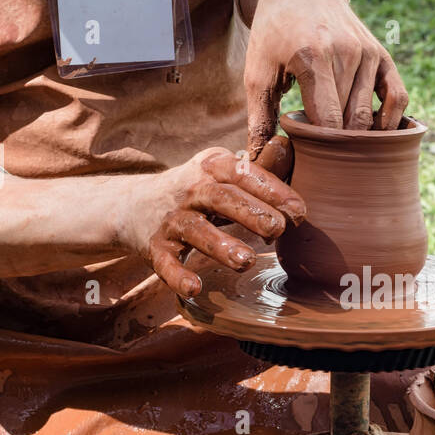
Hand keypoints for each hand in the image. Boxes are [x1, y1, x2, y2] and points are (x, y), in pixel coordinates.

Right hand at [125, 137, 301, 297]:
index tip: (299, 212)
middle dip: (251, 213)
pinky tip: (194, 288)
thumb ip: (257, 170)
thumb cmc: (196, 192)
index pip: (243, 174)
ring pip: (196, 231)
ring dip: (220, 245)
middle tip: (278, 230)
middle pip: (221, 198)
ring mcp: (172, 220)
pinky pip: (166, 263)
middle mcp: (191, 191)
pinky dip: (177, 276)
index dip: (272, 190)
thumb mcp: (222, 173)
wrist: (135, 206)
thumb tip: (287, 146)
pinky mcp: (155, 248)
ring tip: (246, 261)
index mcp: (212, 168)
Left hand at [241, 0, 409, 159]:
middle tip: (318, 152)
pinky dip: (390, 122)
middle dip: (336, 145)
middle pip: (350, 124)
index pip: (327, 123)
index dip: (319, 148)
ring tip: (335, 142)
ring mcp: (368, 52)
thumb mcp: (257, 73)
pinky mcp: (382, 55)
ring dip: (355, 135)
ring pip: (369, 116)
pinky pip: (398, 98)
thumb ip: (260, 119)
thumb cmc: (274, 36)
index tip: (305, 156)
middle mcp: (346, 52)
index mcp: (312, 56)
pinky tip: (373, 133)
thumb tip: (260, 163)